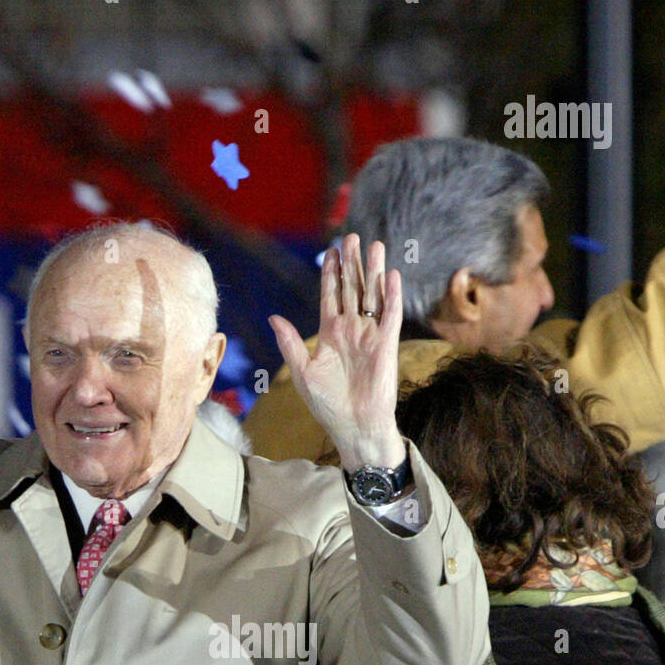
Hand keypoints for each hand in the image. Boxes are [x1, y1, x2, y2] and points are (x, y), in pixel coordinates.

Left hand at [268, 234, 403, 470]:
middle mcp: (351, 330)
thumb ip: (290, 343)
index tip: (331, 251)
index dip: (330, 273)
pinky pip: (390, 316)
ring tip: (373, 246)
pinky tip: (390, 275)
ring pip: (372, 296)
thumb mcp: (303, 372)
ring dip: (372, 272)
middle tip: (351, 237)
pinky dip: (391, 296)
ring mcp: (370, 336)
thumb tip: (274, 318)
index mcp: (330, 334)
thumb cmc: (327, 404)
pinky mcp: (386, 346)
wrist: (354, 426)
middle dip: (351, 264)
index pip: (330, 295)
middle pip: (352, 289)